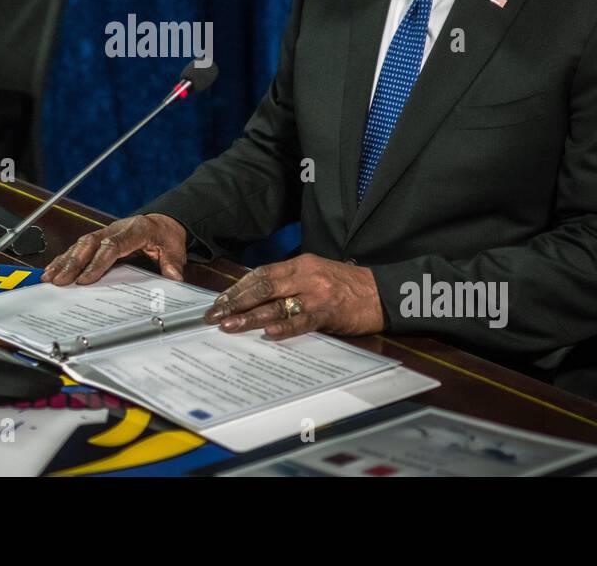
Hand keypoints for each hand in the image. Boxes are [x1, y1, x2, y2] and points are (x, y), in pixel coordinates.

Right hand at [41, 214, 187, 285]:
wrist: (162, 222)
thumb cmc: (166, 236)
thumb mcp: (175, 249)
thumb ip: (173, 263)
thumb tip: (174, 277)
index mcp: (135, 229)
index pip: (112, 246)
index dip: (97, 263)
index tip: (85, 280)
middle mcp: (116, 229)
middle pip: (90, 244)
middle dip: (73, 263)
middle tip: (59, 281)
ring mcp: (105, 232)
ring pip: (80, 244)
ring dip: (64, 261)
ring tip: (49, 278)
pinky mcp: (98, 238)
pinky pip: (78, 247)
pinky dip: (64, 258)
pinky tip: (52, 270)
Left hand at [204, 254, 385, 339]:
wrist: (381, 292)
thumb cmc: (346, 285)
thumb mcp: (316, 273)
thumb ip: (290, 280)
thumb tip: (256, 293)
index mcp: (301, 264)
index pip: (262, 273)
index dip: (238, 287)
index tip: (220, 300)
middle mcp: (306, 276)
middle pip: (263, 287)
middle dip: (235, 301)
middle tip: (215, 314)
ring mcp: (317, 294)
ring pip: (276, 304)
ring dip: (250, 316)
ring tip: (230, 326)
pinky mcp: (329, 313)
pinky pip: (303, 320)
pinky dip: (284, 326)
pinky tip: (268, 332)